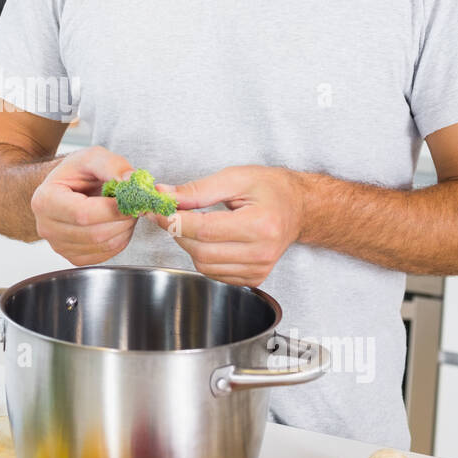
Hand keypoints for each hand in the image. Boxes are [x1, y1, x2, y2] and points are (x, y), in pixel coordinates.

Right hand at [31, 147, 140, 265]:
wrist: (66, 188)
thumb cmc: (75, 173)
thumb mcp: (91, 157)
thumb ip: (112, 165)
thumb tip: (132, 182)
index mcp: (45, 200)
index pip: (83, 214)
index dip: (112, 209)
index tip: (131, 199)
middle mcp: (47, 228)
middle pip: (95, 233)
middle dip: (123, 219)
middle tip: (133, 203)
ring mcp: (59, 246)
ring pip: (104, 245)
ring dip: (125, 228)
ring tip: (124, 210)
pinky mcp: (73, 258)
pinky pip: (106, 254)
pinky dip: (120, 239)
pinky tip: (116, 222)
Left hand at [154, 165, 306, 286]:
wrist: (299, 207)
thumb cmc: (271, 188)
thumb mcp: (236, 178)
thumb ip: (198, 190)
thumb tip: (164, 195)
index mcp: (260, 225)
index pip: (205, 230)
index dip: (175, 220)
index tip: (157, 209)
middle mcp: (262, 252)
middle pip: (201, 251)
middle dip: (179, 232)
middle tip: (171, 214)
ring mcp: (259, 269)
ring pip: (204, 266)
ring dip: (190, 245)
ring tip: (193, 224)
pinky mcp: (255, 279)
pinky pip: (214, 274)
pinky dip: (203, 257)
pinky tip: (208, 240)